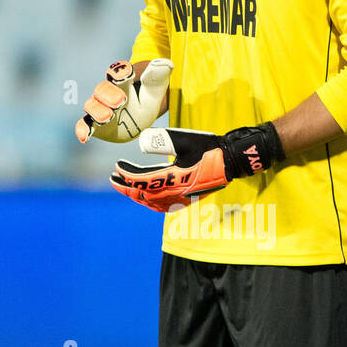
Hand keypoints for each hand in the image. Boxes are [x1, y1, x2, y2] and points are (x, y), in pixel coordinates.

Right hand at [75, 58, 172, 143]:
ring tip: (107, 117)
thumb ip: (157, 77)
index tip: (126, 74)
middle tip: (121, 100)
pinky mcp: (97, 125)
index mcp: (121, 82)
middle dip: (110, 94)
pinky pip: (86, 125)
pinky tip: (84, 137)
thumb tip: (164, 64)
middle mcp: (108, 94)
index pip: (118, 73)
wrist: (139, 116)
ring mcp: (101, 109)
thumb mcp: (155, 88)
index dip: (120, 73)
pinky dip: (83, 130)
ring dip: (98, 111)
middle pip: (103, 90)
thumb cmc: (146, 99)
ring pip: (93, 106)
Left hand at [110, 122, 283, 212]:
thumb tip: (140, 143)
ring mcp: (182, 199)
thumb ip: (163, 141)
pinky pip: (162, 206)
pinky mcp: (187, 200)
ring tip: (126, 185)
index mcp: (175, 178)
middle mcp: (177, 193)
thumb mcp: (185, 139)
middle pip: (143, 194)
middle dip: (126, 186)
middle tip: (114, 177)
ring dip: (136, 194)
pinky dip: (149, 201)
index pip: (142, 180)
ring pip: (151, 202)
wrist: (232, 160)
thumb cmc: (210, 147)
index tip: (116, 167)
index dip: (126, 175)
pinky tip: (146, 195)